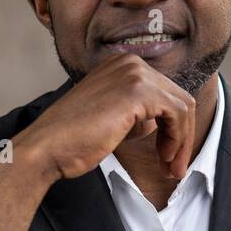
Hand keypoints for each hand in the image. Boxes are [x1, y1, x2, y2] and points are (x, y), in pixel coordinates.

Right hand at [0, 55, 195, 230]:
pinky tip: (164, 157)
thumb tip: (162, 122)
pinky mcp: (138, 91)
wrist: (48, 148)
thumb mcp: (114, 119)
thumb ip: (138, 114)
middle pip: (178, 98)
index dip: (174, 128)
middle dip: (182, 137)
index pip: (165, 94)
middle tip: (174, 168)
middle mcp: (130, 62)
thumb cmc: (75, 140)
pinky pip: (178, 113)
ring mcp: (134, 73)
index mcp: (122, 66)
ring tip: (170, 168)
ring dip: (182, 141)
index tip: (169, 157)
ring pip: (183, 106)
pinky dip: (178, 139)